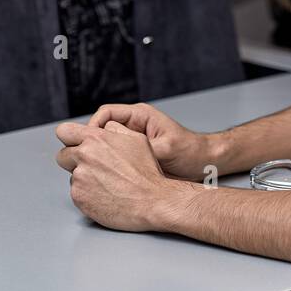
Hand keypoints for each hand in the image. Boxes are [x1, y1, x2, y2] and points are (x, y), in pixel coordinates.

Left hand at [55, 120, 180, 231]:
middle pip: (62, 156)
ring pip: (72, 176)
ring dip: (84, 179)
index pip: (64, 131)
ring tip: (107, 184)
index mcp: (96, 138)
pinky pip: (77, 193)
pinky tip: (105, 195)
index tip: (75, 145)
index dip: (70, 139)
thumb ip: (115, 130)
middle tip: (93, 168)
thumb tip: (105, 127)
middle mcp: (84, 156)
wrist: (151, 202)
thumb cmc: (147, 172)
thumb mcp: (137, 139)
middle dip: (74, 160)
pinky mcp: (79, 197)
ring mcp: (79, 177)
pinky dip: (87, 194)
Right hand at [84, 103, 214, 180]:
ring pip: (106, 145)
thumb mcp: (167, 148)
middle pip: (101, 129)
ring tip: (94, 169)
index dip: (93, 126)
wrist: (204, 163)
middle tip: (86, 158)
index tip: (89, 142)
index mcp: (140, 116)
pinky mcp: (134, 157)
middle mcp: (133, 127)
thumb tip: (122, 154)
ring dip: (99, 155)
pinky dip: (108, 166)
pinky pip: (114, 158)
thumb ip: (145, 148)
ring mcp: (132, 142)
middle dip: (92, 142)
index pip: (106, 114)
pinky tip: (106, 177)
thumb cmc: (190, 151)